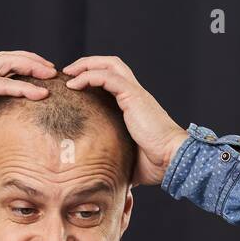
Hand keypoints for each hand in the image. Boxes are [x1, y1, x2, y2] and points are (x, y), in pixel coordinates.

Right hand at [0, 50, 56, 166]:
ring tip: (50, 73)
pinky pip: (2, 82)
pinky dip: (23, 86)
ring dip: (32, 65)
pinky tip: (40, 92)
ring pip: (8, 62)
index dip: (27, 75)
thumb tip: (5, 163)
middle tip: (53, 72)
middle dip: (33, 62)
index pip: (7, 74)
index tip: (46, 85)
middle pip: (10, 61)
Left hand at [62, 56, 186, 185]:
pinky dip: (89, 76)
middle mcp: (135, 94)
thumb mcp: (126, 159)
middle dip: (87, 63)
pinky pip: (107, 77)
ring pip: (108, 64)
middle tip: (68, 72)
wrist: (171, 160)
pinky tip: (74, 84)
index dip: (93, 77)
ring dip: (86, 65)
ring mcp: (135, 93)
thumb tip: (101, 177)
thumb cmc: (154, 164)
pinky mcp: (133, 96)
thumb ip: (114, 160)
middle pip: (110, 64)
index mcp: (134, 105)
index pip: (113, 79)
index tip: (74, 85)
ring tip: (68, 73)